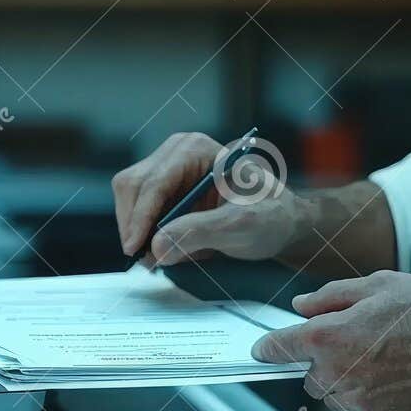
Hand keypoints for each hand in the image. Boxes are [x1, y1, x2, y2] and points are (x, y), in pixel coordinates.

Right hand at [111, 132, 306, 266]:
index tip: (134, 248)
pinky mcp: (164, 191)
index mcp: (195, 149)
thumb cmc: (269, 216)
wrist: (279, 221)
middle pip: (132, 187)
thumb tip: (157, 247)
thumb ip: (198, 233)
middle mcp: (175, 153)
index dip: (139, 216)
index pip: (154, 181)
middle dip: (135, 226)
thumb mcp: (240, 226)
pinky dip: (147, 234)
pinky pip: (139, 213)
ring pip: (130, 201)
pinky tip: (170, 248)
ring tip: (164, 258)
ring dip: (140, 232)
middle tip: (147, 261)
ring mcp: (167, 170)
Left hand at [251, 272, 410, 410]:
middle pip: (310, 375)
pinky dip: (374, 397)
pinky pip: (363, 410)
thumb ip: (334, 295)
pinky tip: (402, 379)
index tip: (261, 350)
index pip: (280, 346)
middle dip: (326, 361)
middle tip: (361, 343)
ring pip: (336, 395)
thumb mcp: (385, 285)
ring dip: (350, 381)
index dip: (268, 347)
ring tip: (389, 360)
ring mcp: (358, 403)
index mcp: (330, 337)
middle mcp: (338, 374)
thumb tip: (302, 305)